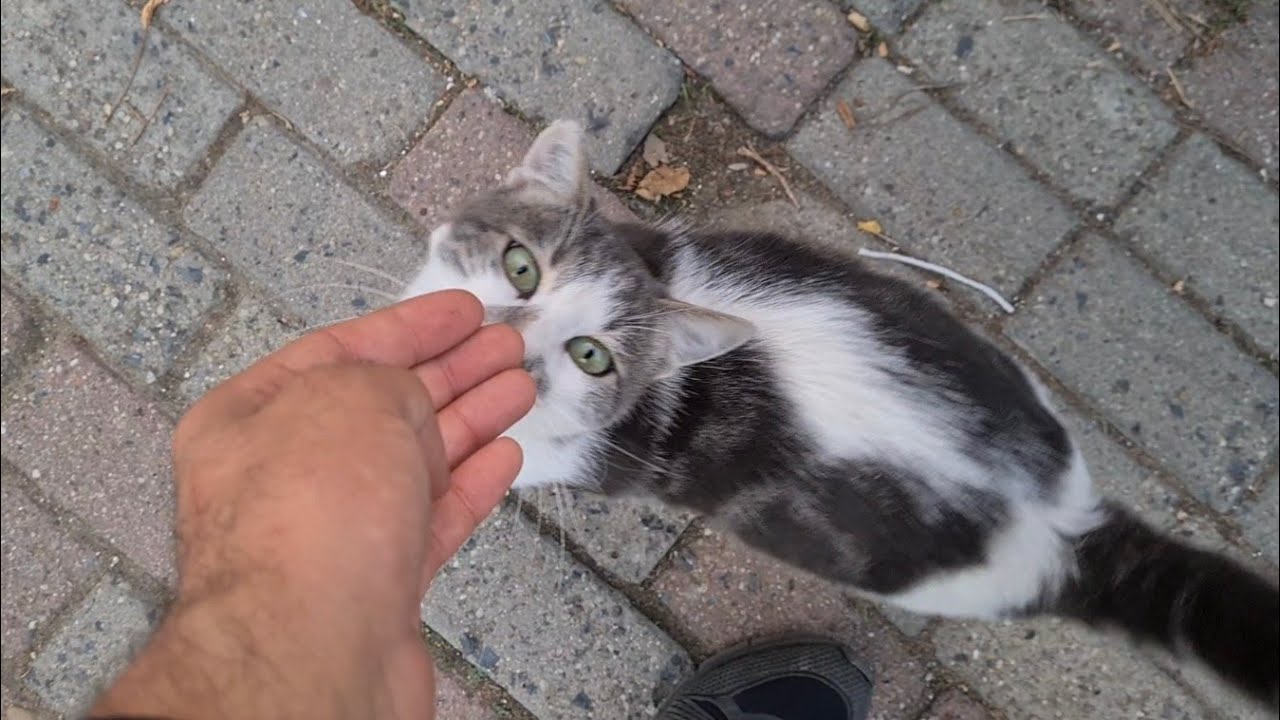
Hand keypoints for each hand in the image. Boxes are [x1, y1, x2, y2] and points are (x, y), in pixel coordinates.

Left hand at [89, 290, 535, 719]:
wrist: (314, 649)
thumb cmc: (314, 508)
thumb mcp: (352, 397)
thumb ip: (388, 380)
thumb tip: (415, 410)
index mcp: (249, 418)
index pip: (338, 350)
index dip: (408, 325)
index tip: (465, 310)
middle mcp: (284, 473)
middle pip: (381, 405)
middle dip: (449, 370)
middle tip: (507, 342)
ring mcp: (333, 532)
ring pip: (414, 461)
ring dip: (472, 419)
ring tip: (521, 383)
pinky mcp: (377, 584)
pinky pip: (430, 519)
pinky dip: (470, 484)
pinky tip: (506, 455)